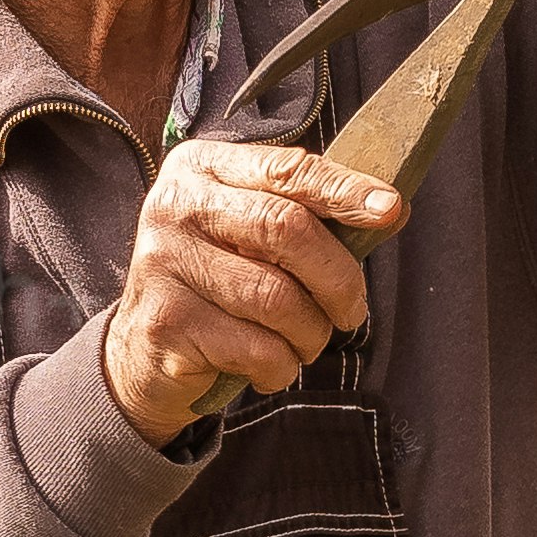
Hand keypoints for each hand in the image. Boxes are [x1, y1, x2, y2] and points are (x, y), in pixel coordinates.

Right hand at [99, 137, 405, 444]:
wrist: (143, 352)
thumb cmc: (216, 286)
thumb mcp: (252, 236)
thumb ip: (311, 217)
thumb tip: (392, 210)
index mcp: (203, 168)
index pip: (287, 170)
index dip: (345, 190)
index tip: (390, 210)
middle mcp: (176, 205)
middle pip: (286, 230)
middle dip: (338, 278)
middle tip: (352, 311)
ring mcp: (165, 262)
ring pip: (277, 299)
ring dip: (310, 334)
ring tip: (303, 343)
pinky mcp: (167, 322)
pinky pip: (258, 349)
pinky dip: (281, 367)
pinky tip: (268, 365)